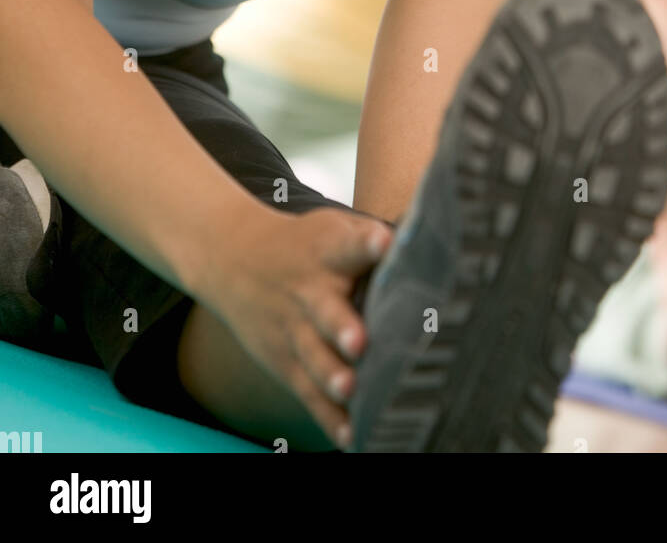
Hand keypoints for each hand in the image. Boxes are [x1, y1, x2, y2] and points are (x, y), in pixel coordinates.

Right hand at [194, 202, 393, 448]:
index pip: (348, 243)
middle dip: (342, 326)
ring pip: (314, 356)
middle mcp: (310, 292)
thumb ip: (375, 239)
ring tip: (350, 389)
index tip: (385, 243)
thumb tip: (432, 243)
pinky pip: (308, 393)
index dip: (368, 243)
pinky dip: (328, 416)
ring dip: (331, 375)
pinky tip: (350, 436)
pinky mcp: (286, 363)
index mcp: (328, 251)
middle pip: (326, 310)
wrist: (233, 260)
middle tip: (359, 341)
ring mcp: (295, 330)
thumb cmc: (306, 246)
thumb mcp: (332, 229)